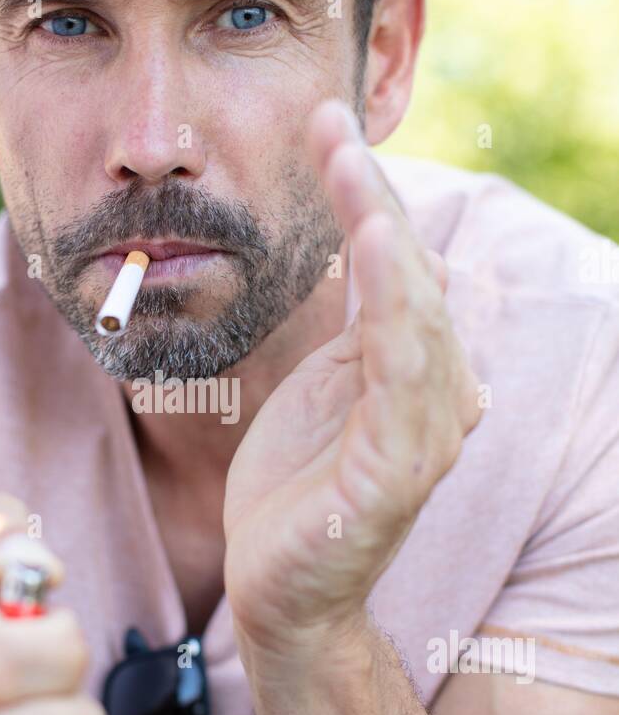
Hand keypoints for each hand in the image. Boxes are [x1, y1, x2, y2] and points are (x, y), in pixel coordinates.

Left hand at [223, 100, 481, 656]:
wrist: (280, 591)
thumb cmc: (296, 489)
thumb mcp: (322, 386)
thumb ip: (354, 326)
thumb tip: (367, 245)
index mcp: (413, 371)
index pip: (398, 265)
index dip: (367, 193)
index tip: (326, 126)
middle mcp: (433, 395)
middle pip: (410, 275)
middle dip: (371, 194)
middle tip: (329, 122)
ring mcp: (421, 433)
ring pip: (412, 312)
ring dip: (381, 230)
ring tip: (350, 163)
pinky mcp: (394, 471)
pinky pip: (398, 376)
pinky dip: (393, 308)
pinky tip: (375, 248)